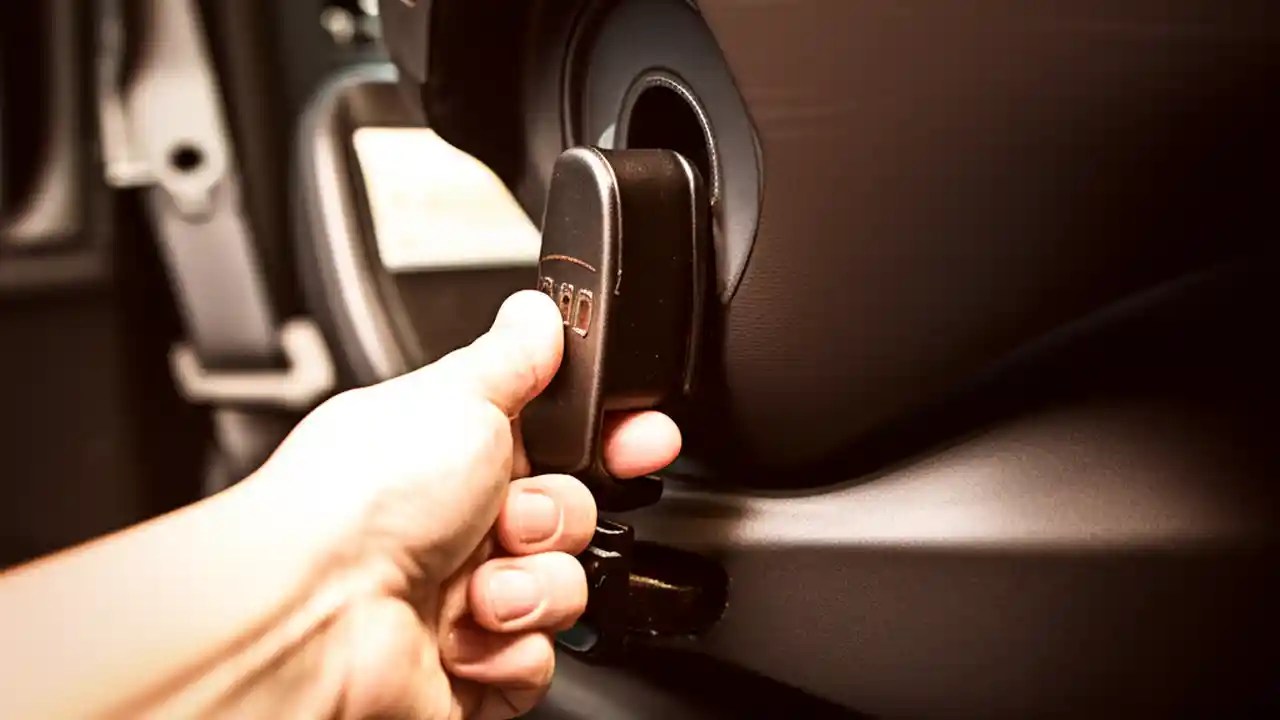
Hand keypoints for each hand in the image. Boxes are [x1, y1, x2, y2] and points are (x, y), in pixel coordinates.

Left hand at [253, 290, 680, 718]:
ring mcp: (463, 598)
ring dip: (531, 585)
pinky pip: (541, 656)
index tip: (646, 438)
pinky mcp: (471, 666)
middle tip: (512, 514)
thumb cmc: (360, 501)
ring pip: (565, 587)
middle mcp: (458, 520)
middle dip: (556, 516)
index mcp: (455, 450)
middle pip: (572, 511)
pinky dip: (509, 645)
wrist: (315, 617)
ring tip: (477, 586)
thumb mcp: (456, 397)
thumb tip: (539, 311)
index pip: (559, 436)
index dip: (611, 437)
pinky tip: (464, 633)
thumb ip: (513, 356)